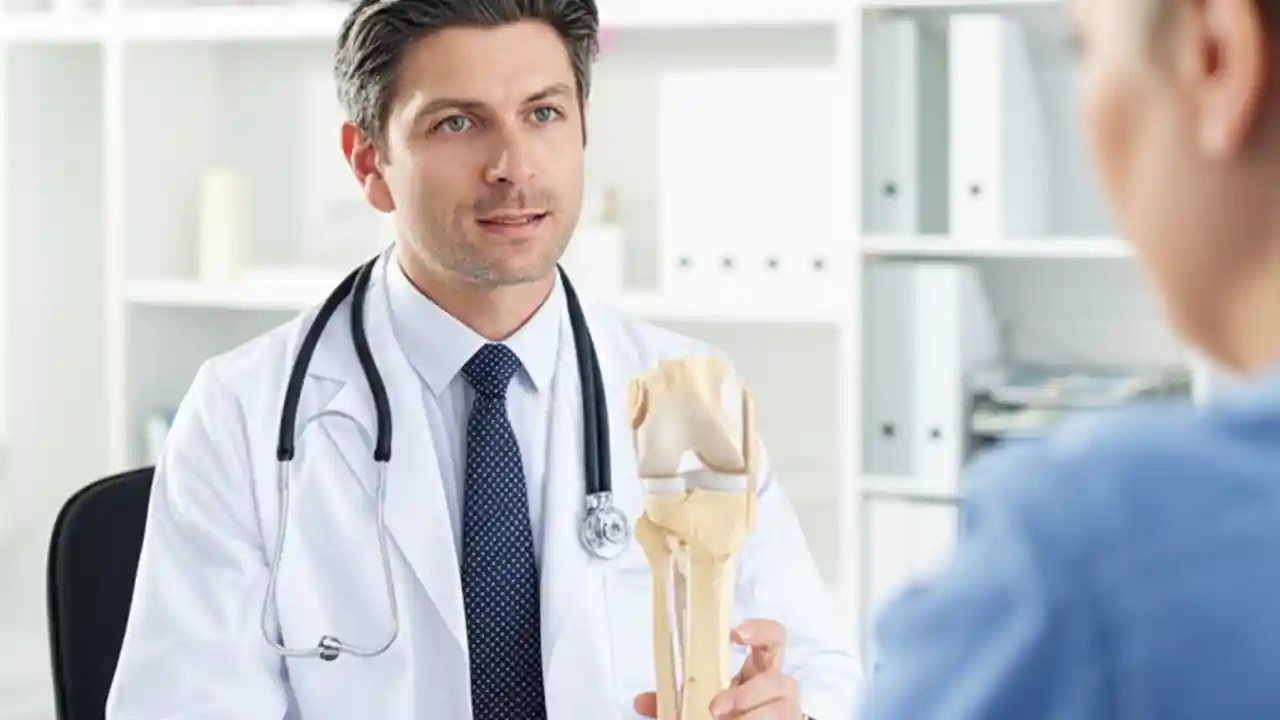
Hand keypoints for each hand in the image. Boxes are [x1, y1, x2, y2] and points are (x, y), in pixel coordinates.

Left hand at [633, 619, 801, 718]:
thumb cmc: (729, 712)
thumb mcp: (701, 702)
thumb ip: (672, 700)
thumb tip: (640, 701)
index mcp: (758, 671)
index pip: (773, 639)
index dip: (761, 631)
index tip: (735, 634)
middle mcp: (777, 690)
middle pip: (782, 681)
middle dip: (750, 694)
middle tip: (716, 708)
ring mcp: (785, 712)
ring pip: (781, 711)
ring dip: (749, 718)